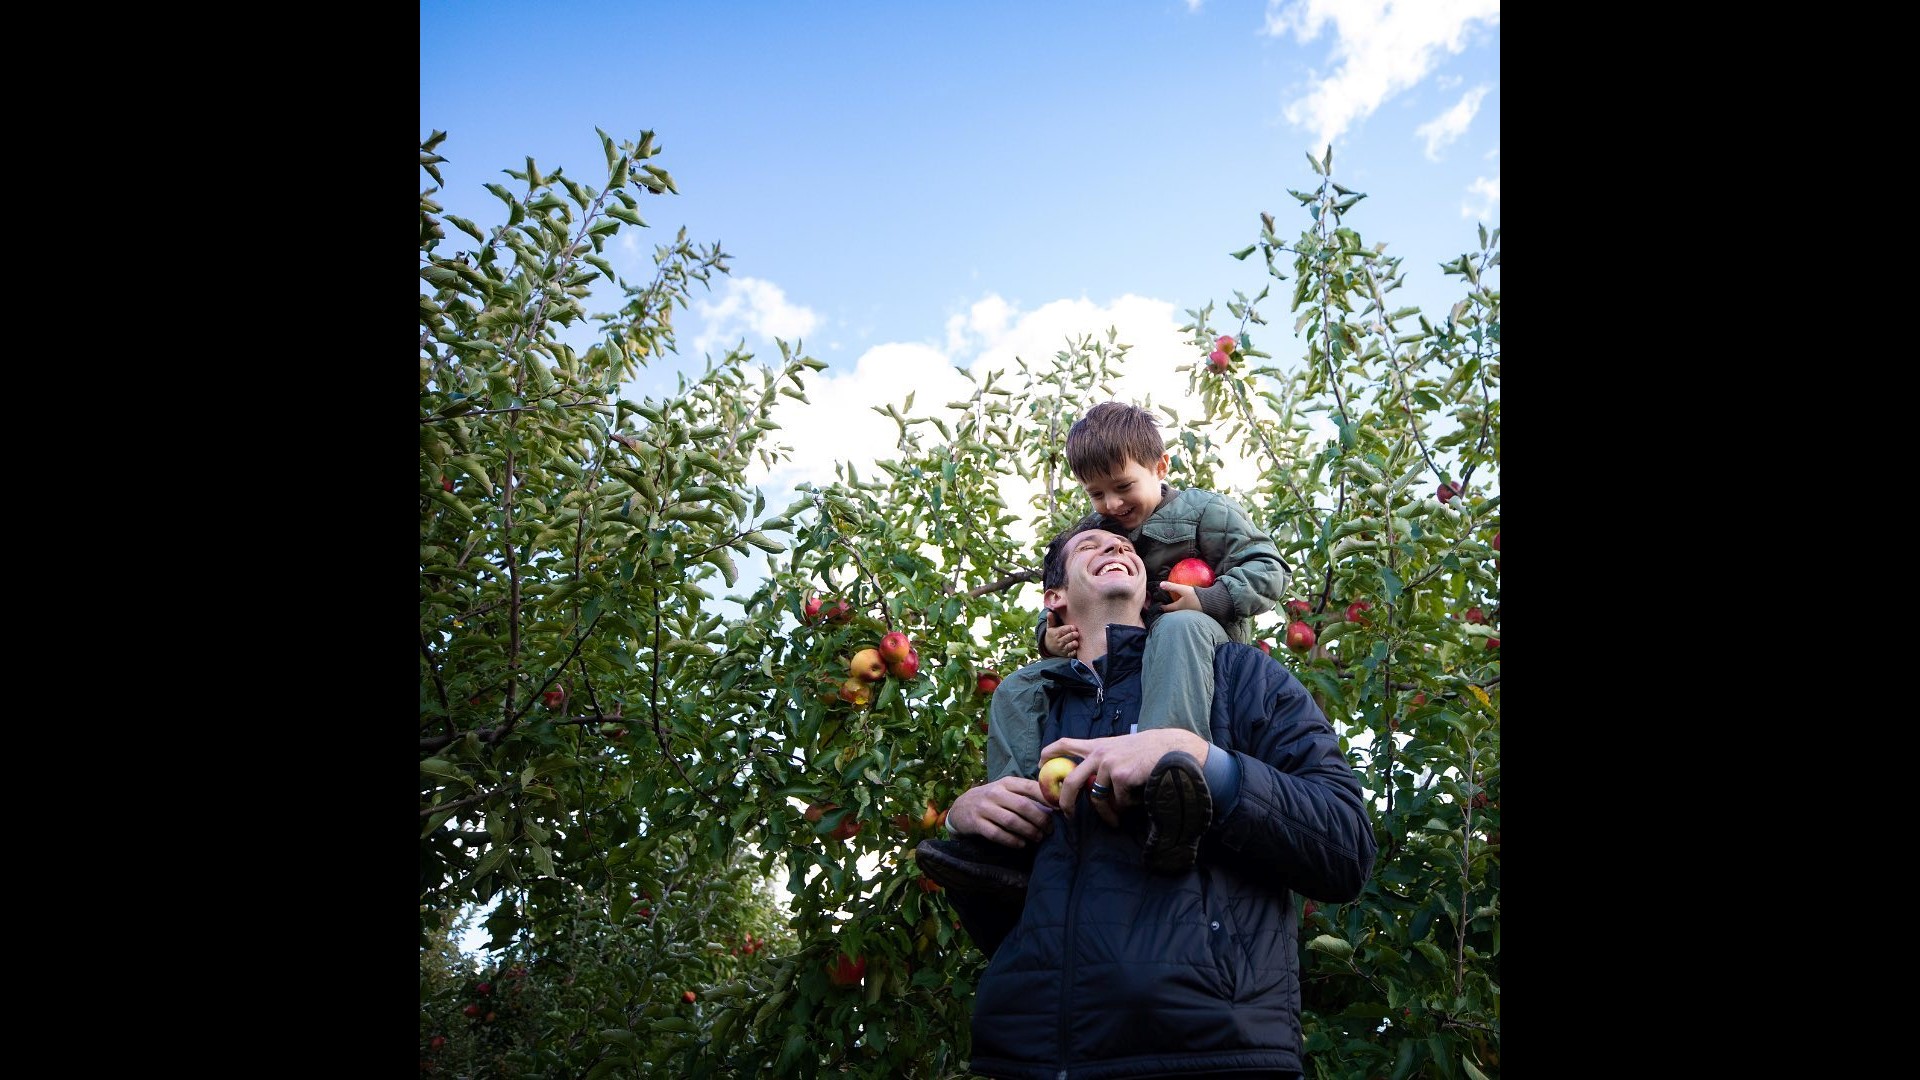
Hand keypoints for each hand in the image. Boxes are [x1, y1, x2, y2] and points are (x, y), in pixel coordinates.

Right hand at [946, 776, 1055, 847]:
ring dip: (1028, 832)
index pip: (1031, 787)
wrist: (961, 807)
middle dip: (1040, 820)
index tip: (1060, 810)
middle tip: (1050, 830)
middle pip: (1024, 806)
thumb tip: (1056, 805)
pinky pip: (997, 834)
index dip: (1048, 798)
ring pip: (1012, 821)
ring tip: (1038, 838)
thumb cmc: (992, 799)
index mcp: (1007, 783)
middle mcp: (995, 793)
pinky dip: (1012, 841)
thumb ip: (1026, 794)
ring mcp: (984, 808)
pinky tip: (1021, 844)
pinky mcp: (976, 823)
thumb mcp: (1006, 790)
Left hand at [1040, 729, 1209, 828]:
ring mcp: (1109, 764)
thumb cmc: (1148, 752)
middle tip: (1068, 816)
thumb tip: (1089, 783)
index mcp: (1098, 745)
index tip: (1039, 764)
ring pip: (1097, 798)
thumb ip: (1103, 759)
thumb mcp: (1120, 749)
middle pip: (1071, 780)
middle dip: (1066, 802)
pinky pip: (1118, 801)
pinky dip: (1127, 805)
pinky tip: (1138, 798)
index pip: (1066, 743)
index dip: (1050, 753)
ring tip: (1116, 819)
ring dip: (1107, 812)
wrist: (1171, 749)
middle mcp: (1100, 753)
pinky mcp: (1120, 776)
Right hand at [1043, 613, 1080, 657]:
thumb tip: (1049, 612)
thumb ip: (1051, 620)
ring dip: (1072, 645)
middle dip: (1071, 636)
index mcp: (1056, 634)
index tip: (1073, 627)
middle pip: (1066, 639)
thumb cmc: (1052, 634)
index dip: (1068, 629)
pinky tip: (1076, 650)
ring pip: (1068, 647)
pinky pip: (1070, 654)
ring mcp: (1063, 649)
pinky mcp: (1066, 654)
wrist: (1048, 647)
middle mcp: (1059, 642)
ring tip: (1076, 642)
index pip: (1062, 631)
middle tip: (1077, 633)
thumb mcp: (1050, 627)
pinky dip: (1073, 653)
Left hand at [1159, 581, 1203, 613]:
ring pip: (1181, 612)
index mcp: (1178, 607)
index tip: (1159, 606)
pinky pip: (1188, 611)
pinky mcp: (1197, 613)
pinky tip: (1188, 604)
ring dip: (1178, 610)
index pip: (1167, 608)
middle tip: (1166, 606)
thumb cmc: (1196, 596)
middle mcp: (1183, 612)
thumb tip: (1160, 584)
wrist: (1211, 603)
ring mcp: (1190, 613)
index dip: (1162, 607)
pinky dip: (1186, 608)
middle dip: (1169, 609)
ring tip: (1176, 605)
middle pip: (1174, 611)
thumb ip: (1172, 587)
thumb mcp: (1183, 590)